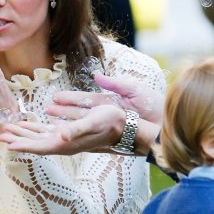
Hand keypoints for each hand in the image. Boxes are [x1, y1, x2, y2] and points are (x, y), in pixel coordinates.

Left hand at [0, 105, 146, 155]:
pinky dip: (35, 128)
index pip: (39, 147)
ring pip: (38, 137)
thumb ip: (75, 129)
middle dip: (17, 139)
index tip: (7, 144)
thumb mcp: (91, 122)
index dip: (23, 145)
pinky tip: (28, 124)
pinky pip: (47, 132)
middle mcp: (62, 144)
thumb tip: (61, 135)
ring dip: (23, 133)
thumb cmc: (108, 123)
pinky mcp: (68, 132)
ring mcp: (65, 139)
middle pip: (34, 143)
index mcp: (65, 144)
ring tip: (8, 129)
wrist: (123, 126)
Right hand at [46, 71, 162, 124]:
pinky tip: (64, 135)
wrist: (166, 123)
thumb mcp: (133, 89)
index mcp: (111, 102)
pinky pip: (91, 135)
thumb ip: (113, 83)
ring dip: (66, 123)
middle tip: (46, 110)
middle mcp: (107, 116)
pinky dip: (77, 134)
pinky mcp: (111, 136)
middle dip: (63, 111)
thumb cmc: (154, 105)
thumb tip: (96, 77)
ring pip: (82, 124)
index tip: (56, 98)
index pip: (86, 100)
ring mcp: (108, 126)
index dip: (70, 99)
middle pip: (80, 113)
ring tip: (50, 122)